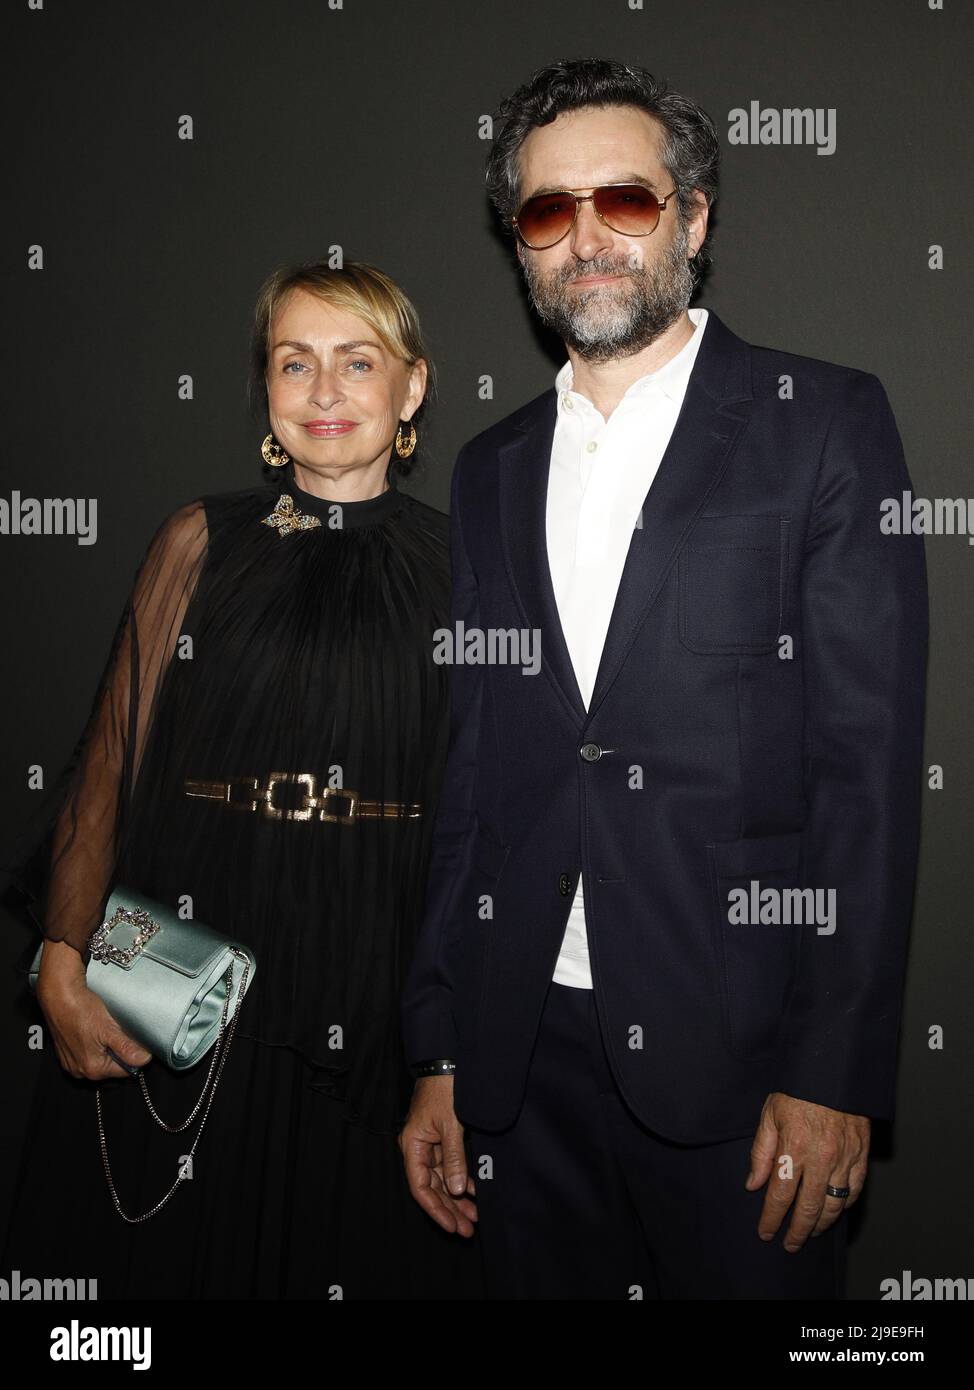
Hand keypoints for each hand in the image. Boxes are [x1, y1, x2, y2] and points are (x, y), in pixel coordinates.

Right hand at [36, 939, 151, 1080]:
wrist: (58, 995)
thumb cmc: (79, 1009)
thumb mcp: (109, 1028)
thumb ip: (127, 1047)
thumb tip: (142, 1059)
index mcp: (92, 1068)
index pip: (125, 1070)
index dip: (133, 1055)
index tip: (133, 1042)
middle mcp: (79, 1070)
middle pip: (112, 1066)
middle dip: (118, 1051)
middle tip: (115, 1032)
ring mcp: (71, 1062)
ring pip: (100, 1059)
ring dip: (106, 1047)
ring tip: (103, 1029)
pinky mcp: (66, 1054)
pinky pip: (87, 1054)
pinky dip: (94, 1044)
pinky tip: (93, 1031)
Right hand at [398, 1075, 477, 1236]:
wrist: (448, 1061)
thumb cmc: (445, 1088)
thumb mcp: (452, 1125)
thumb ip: (454, 1159)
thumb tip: (455, 1190)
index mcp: (412, 1145)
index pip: (420, 1187)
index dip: (436, 1209)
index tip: (452, 1225)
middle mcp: (417, 1147)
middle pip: (431, 1187)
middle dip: (450, 1209)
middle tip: (468, 1230)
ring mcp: (429, 1143)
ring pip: (441, 1179)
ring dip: (457, 1198)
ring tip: (473, 1217)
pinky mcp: (441, 1137)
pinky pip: (448, 1166)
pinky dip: (460, 1180)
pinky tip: (473, 1192)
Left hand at [746, 1092, 868, 1250]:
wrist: (833, 1069)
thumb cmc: (797, 1088)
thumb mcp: (769, 1114)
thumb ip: (761, 1152)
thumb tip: (754, 1185)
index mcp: (794, 1147)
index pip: (781, 1196)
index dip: (772, 1219)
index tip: (766, 1232)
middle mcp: (821, 1157)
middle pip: (809, 1208)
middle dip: (798, 1231)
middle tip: (790, 1244)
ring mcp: (845, 1157)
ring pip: (835, 1204)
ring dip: (822, 1224)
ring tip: (811, 1232)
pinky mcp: (862, 1153)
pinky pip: (855, 1188)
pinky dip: (845, 1204)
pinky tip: (836, 1210)